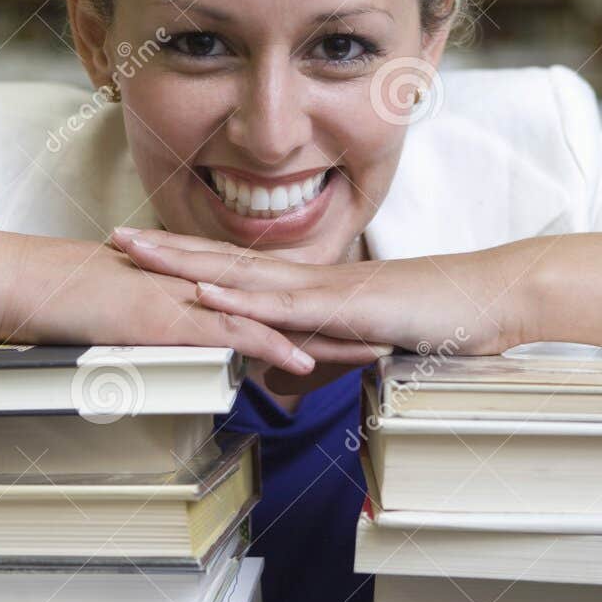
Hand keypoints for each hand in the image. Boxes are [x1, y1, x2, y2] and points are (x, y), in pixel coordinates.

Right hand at [0, 232, 389, 375]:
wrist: (30, 283)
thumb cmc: (69, 302)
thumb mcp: (130, 320)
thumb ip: (166, 333)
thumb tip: (189, 354)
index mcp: (198, 287)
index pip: (268, 302)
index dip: (313, 316)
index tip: (354, 329)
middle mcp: (203, 287)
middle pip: (285, 306)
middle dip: (338, 323)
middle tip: (387, 334)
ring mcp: (189, 300)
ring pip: (270, 317)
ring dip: (321, 335)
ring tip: (369, 350)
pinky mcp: (170, 317)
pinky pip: (228, 332)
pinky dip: (268, 346)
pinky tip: (302, 361)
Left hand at [107, 226, 529, 357]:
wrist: (489, 302)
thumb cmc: (435, 320)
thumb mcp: (365, 342)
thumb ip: (325, 348)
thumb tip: (291, 364)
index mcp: (310, 286)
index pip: (236, 269)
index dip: (189, 257)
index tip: (144, 250)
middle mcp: (309, 279)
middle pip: (224, 259)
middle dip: (166, 249)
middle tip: (113, 237)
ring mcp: (324, 289)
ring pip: (242, 273)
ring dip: (185, 262)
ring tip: (136, 253)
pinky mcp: (346, 307)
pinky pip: (285, 303)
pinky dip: (241, 296)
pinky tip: (204, 290)